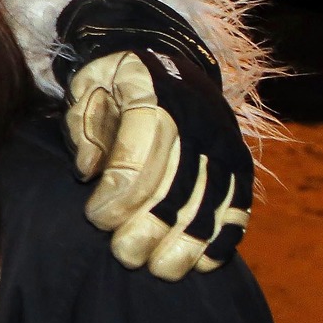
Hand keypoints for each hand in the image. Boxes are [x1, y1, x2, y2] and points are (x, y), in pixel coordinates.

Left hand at [54, 0, 253, 279]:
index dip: (118, 195)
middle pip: (177, 184)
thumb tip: (86, 173)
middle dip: (149, 227)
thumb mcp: (87, 84)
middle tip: (124, 254)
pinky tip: (203, 263)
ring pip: (211, 200)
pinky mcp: (240, 160)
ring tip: (158, 268)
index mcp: (152, 94)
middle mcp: (196, 119)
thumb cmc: (114, 79)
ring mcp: (223, 141)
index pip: (139, 155)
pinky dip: (224, 235)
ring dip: (186, 242)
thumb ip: (83, 126)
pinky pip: (239, 203)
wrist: (163, 53)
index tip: (95, 218)